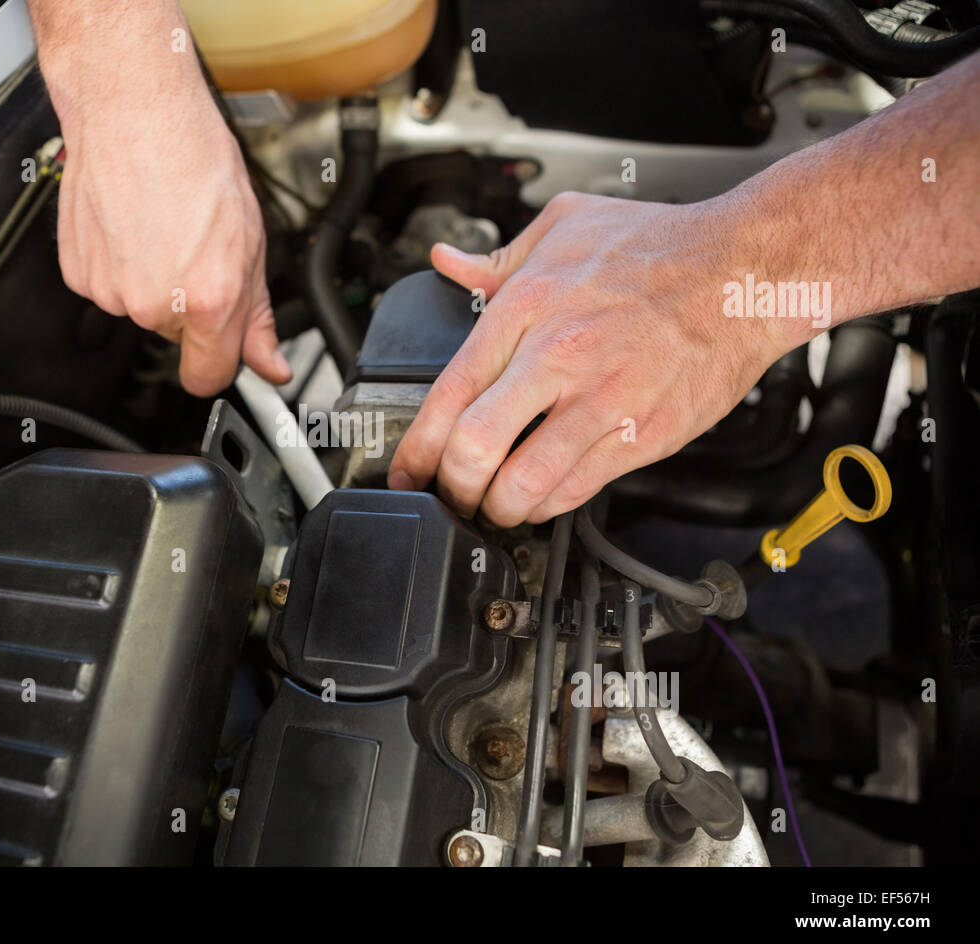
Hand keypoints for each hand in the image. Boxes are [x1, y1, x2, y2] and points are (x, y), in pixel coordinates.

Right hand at [30, 0, 289, 395]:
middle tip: (195, 250)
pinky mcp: (79, 275)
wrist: (133, 110)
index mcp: (207, 299)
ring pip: (143, 311)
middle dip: (190, 306)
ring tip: (162, 229)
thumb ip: (257, 314)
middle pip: (177, 338)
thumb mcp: (249, 240)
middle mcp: (154, 303)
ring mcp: (111, 291)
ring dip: (154, 282)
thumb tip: (269, 364)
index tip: (221, 352)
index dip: (219, 364)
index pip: (208, 378)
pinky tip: (133, 228)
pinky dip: (121, 267)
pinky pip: (110, 290)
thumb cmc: (192, 157)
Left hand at [387, 191, 800, 525]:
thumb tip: (446, 264)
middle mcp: (557, 358)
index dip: (415, 448)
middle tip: (449, 495)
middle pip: (474, 449)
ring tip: (493, 506)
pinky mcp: (641, 435)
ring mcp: (601, 402)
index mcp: (527, 308)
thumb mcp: (566, 225)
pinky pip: (576, 490)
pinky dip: (547, 505)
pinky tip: (540, 497)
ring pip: (523, 484)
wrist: (747, 269)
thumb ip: (497, 258)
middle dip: (451, 487)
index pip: (448, 394)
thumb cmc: (660, 247)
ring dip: (497, 508)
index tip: (406, 471)